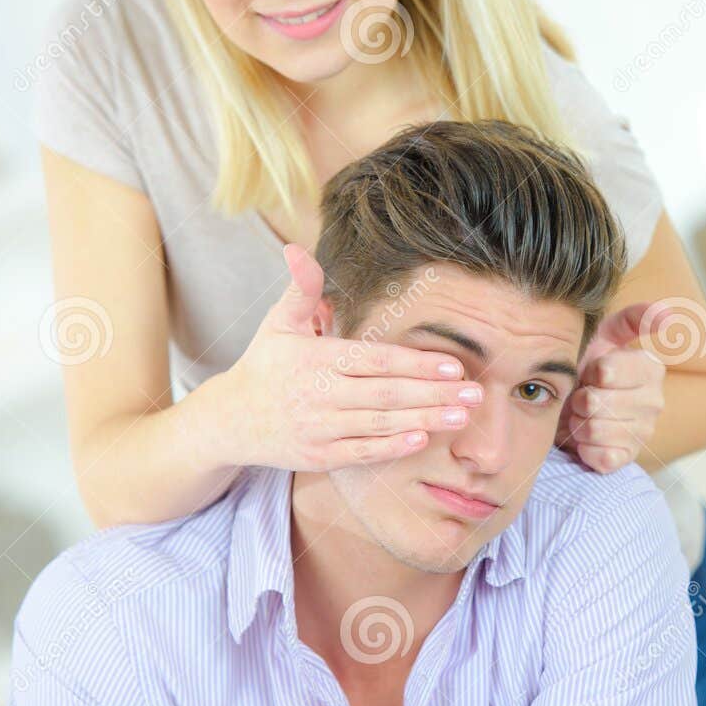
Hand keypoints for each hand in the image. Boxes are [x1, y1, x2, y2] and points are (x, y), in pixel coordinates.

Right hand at [219, 244, 484, 469]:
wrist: (229, 420)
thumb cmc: (265, 366)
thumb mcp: (278, 323)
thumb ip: (300, 289)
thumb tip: (297, 249)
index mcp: (316, 359)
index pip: (376, 361)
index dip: (416, 364)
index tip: (453, 366)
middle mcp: (320, 394)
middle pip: (387, 394)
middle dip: (434, 395)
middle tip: (476, 395)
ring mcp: (320, 428)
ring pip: (380, 424)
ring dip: (424, 420)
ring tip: (461, 417)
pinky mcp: (320, 456)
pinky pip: (362, 452)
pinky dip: (392, 448)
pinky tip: (423, 440)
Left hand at [556, 302, 668, 473]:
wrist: (571, 404)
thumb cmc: (587, 365)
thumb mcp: (605, 334)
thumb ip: (635, 318)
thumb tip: (668, 315)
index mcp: (652, 369)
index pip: (606, 372)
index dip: (588, 372)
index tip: (591, 371)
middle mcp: (655, 402)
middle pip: (595, 403)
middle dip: (578, 399)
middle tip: (582, 395)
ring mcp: (644, 433)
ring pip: (594, 430)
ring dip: (578, 423)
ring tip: (582, 414)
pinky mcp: (628, 458)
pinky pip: (600, 457)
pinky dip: (585, 449)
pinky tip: (587, 438)